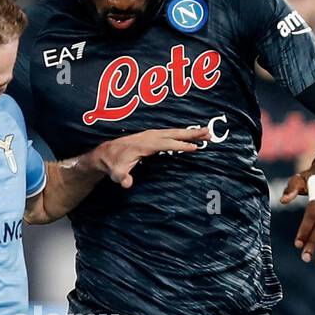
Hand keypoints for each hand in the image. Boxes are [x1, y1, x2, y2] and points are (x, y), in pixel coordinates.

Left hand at [89, 125, 205, 188]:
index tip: (195, 147)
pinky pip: (170, 133)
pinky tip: (191, 134)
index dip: (180, 145)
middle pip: (174, 133)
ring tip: (206, 132)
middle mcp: (149, 136)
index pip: (166, 144)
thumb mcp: (116, 173)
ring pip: (174, 131)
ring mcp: (151, 134)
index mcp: (144, 145)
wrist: (105, 154)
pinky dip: (182, 132)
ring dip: (190, 131)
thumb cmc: (112, 165)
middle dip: (192, 133)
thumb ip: (122, 178)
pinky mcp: (151, 135)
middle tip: (208, 133)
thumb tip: (127, 184)